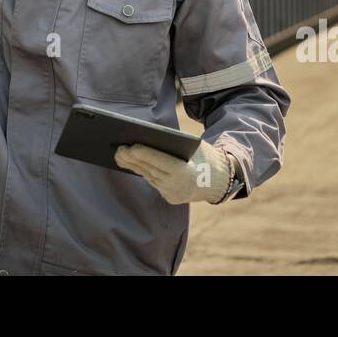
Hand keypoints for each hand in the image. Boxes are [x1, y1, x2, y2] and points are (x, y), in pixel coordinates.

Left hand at [114, 140, 232, 204]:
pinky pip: (153, 182)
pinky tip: (131, 163)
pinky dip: (143, 172)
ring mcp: (173, 195)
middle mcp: (178, 187)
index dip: (145, 154)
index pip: (162, 163)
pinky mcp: (170, 198)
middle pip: (151, 170)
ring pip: (149, 177)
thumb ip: (176, 145)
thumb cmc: (207, 157)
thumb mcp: (196, 147)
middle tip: (118, 148)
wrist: (219, 181)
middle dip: (133, 159)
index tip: (130, 146)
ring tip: (120, 154)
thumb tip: (149, 138)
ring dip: (134, 166)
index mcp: (187, 173)